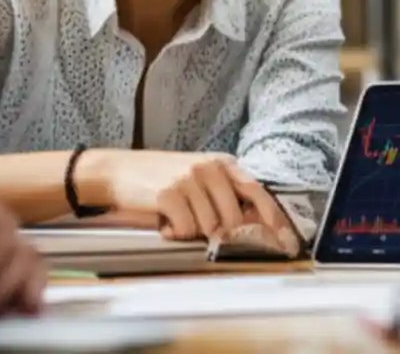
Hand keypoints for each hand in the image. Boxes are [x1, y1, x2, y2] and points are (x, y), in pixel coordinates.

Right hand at [78, 150, 290, 241]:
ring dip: (192, 232)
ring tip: (176, 219)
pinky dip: (175, 233)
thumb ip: (224, 192)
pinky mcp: (169, 194)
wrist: (117, 172)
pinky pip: (185, 229)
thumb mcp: (197, 176)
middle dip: (221, 233)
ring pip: (209, 227)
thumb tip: (252, 222)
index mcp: (222, 163)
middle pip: (234, 218)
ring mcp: (189, 179)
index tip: (282, 237)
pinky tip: (164, 222)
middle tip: (199, 230)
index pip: (257, 191)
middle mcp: (209, 168)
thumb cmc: (159, 178)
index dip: (272, 217)